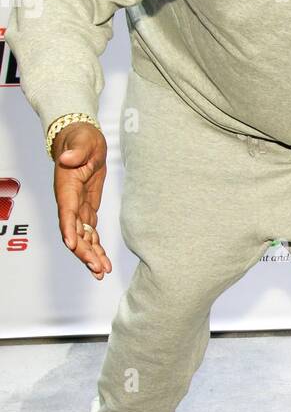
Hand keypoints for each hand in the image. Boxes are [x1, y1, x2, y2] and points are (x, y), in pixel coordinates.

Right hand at [52, 123, 112, 278]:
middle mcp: (68, 202)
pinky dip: (96, 247)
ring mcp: (77, 208)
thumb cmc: (82, 139)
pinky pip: (90, 232)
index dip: (68, 229)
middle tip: (96, 268)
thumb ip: (76, 152)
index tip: (72, 245)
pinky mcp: (86, 209)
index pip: (66, 212)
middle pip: (74, 231)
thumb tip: (67, 158)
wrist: (82, 139)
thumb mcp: (83, 141)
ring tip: (101, 272)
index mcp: (66, 188)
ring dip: (91, 255)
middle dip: (84, 251)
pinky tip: (102, 262)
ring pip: (82, 237)